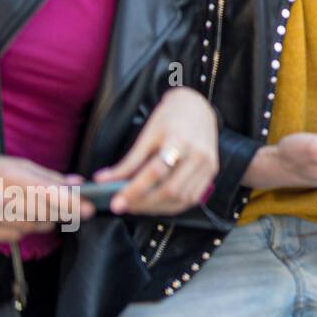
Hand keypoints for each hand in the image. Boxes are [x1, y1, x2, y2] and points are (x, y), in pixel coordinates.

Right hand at [0, 153, 92, 242]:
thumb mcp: (17, 165)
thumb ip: (48, 176)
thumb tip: (78, 182)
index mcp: (8, 174)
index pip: (45, 191)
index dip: (69, 201)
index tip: (88, 208)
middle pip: (41, 212)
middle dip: (58, 212)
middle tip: (63, 208)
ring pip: (31, 226)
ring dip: (41, 221)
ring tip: (32, 208)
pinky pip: (15, 236)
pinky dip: (22, 229)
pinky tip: (14, 218)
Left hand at [93, 87, 218, 215]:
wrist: (197, 108)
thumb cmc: (170, 119)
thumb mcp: (147, 135)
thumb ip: (129, 161)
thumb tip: (103, 181)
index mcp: (179, 140)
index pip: (156, 171)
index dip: (134, 190)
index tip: (116, 202)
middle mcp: (198, 154)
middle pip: (170, 189)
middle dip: (144, 203)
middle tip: (123, 207)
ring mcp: (208, 164)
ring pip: (181, 198)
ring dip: (157, 208)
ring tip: (138, 206)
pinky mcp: (212, 172)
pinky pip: (192, 197)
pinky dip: (173, 205)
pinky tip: (158, 203)